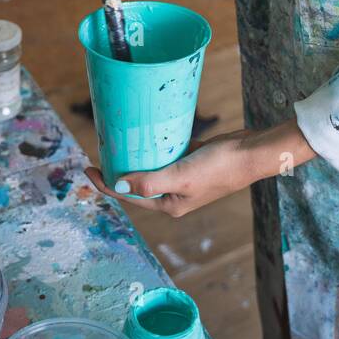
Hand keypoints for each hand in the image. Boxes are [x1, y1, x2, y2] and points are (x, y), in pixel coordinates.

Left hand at [86, 130, 256, 217]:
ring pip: (150, 168)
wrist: (250, 153)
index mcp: (170, 204)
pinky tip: (143, 134)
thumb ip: (150, 181)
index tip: (88, 169)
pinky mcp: (190, 161)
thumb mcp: (181, 176)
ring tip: (115, 142)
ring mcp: (182, 177)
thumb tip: (119, 183)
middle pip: (137, 183)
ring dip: (133, 158)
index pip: (130, 195)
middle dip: (117, 170)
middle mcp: (174, 194)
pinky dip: (152, 147)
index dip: (106, 184)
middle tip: (99, 152)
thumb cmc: (218, 167)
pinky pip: (164, 155)